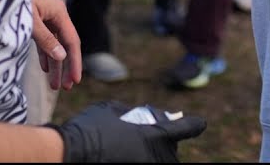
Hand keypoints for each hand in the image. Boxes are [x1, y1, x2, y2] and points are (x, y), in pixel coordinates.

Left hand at [32, 0, 81, 91]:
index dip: (74, 62)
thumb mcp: (29, 20)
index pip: (72, 41)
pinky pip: (45, 40)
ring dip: (55, 64)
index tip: (75, 81)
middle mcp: (55, 15)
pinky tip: (46, 68)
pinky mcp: (35, 20)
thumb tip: (61, 56)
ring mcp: (46, 18)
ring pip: (54, 44)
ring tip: (54, 85)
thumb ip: (45, 39)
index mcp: (59, 12)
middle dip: (65, 67)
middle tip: (65, 88)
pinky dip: (45, 54)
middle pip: (65, 45)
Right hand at [52, 101, 207, 162]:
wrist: (70, 154)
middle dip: (165, 144)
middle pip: (172, 151)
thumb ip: (133, 114)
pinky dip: (141, 159)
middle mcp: (156, 156)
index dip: (194, 124)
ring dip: (154, 155)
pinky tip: (127, 155)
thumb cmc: (90, 128)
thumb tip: (142, 117)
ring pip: (161, 161)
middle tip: (148, 138)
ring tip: (135, 148)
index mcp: (156, 134)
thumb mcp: (112, 110)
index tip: (198, 124)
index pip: (188, 128)